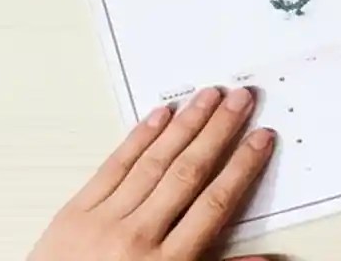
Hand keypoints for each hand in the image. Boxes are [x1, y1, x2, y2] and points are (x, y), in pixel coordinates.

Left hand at [28, 87, 275, 260]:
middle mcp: (138, 238)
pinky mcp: (76, 211)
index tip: (260, 140)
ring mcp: (105, 221)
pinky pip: (114, 165)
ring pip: (154, 162)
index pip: (215, 205)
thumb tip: (264, 259)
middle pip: (188, 173)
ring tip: (208, 97)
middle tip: (240, 101)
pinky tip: (159, 116)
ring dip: (186, 124)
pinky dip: (139, 137)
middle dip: (219, 132)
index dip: (242, 167)